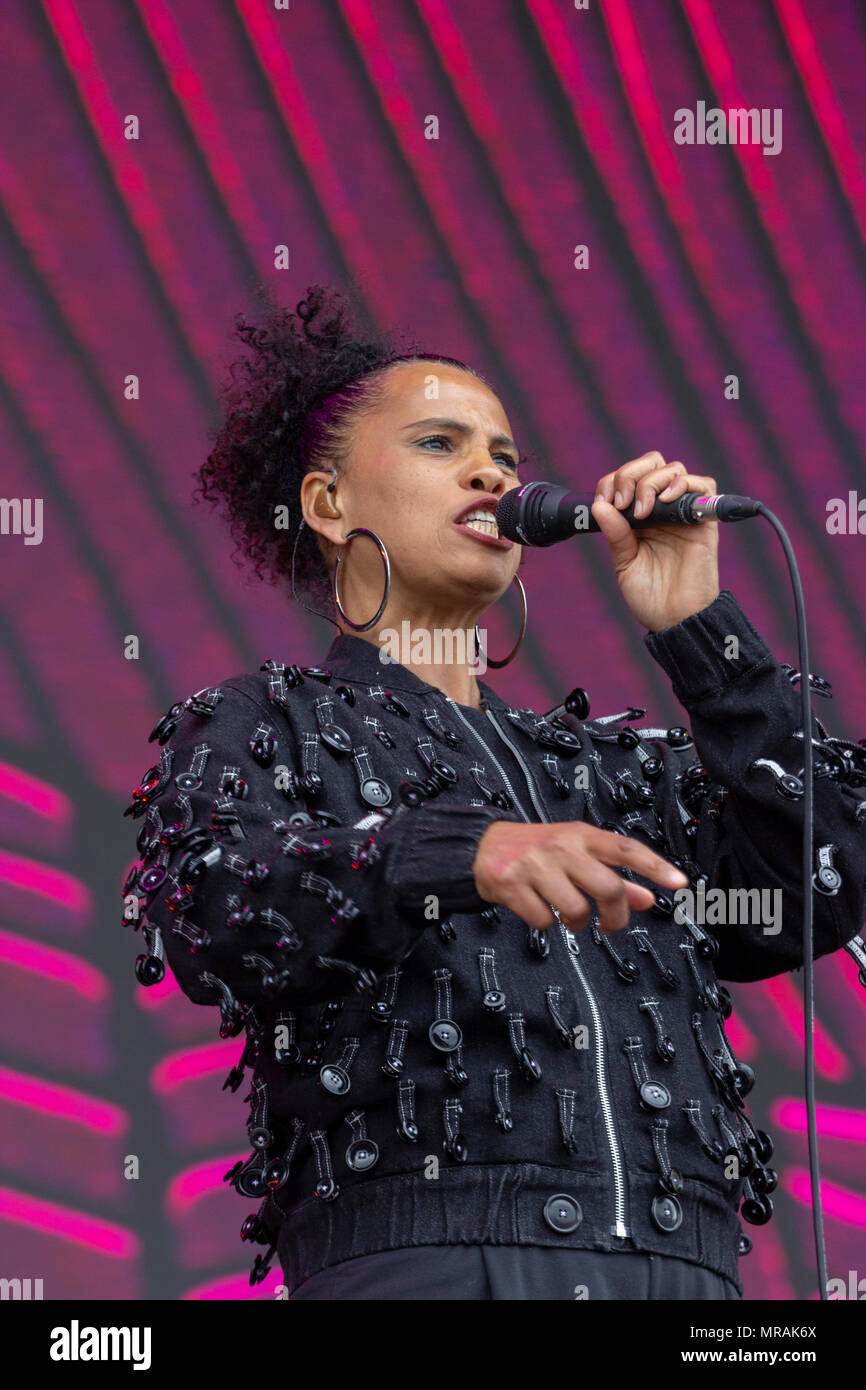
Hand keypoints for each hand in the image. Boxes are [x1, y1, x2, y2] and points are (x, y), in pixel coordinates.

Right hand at [472, 820, 689, 934]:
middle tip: (611, 924)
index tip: (679, 883)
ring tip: (568, 914)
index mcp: (582, 835)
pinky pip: (544, 920)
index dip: (655, 866)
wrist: (482, 846)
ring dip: (576, 923)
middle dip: (616, 915)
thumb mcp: (577, 855)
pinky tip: (539, 908)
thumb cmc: (537, 851)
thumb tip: (648, 899)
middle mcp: (561, 847)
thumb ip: (613, 876)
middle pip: (608, 887)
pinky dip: (546, 923)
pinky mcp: (511, 884)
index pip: (626, 848)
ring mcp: (535, 866)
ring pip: (576, 910)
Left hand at [591, 451, 720, 630]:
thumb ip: (615, 533)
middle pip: (651, 465)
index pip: (628, 478)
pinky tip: (666, 500)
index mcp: (639, 517)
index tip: (604, 503)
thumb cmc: (649, 597)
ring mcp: (683, 513)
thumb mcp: (623, 563)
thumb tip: (599, 505)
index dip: (613, 481)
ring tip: (642, 511)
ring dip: (651, 482)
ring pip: (673, 470)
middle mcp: (662, 510)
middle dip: (630, 474)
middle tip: (622, 501)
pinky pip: (703, 485)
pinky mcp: (704, 521)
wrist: (674, 619)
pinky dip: (683, 483)